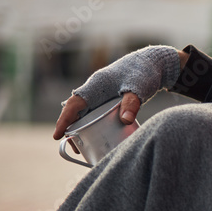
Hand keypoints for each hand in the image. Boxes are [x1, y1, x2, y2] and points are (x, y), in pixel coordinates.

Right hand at [54, 46, 186, 139]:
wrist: (154, 63)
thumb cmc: (143, 72)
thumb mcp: (138, 87)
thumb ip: (132, 103)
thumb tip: (125, 121)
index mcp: (95, 85)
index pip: (74, 105)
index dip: (64, 120)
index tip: (57, 135)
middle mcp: (95, 90)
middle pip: (77, 112)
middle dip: (72, 129)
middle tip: (75, 148)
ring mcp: (102, 94)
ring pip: (86, 113)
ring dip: (82, 128)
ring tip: (85, 147)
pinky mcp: (110, 98)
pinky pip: (97, 113)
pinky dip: (94, 125)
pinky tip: (100, 136)